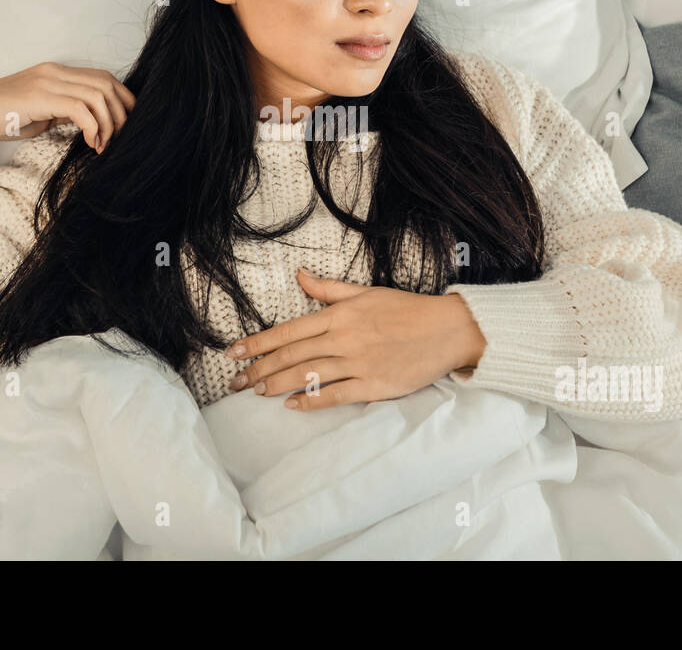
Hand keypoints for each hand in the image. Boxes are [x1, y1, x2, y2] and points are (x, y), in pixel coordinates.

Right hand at [0, 62, 134, 175]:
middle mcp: (54, 72)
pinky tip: (91, 143)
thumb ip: (64, 111)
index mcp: (56, 72)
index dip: (122, 99)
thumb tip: (88, 121)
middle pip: (107, 83)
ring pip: (98, 95)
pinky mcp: (39, 97)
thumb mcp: (40, 113)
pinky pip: (81, 109)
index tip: (126, 123)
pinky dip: (93, 128)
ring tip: (103, 145)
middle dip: (121, 113)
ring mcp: (47, 82)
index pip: (103, 77)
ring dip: (108, 124)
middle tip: (119, 138)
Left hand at [226, 267, 486, 410]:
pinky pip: (334, 396)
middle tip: (236, 381)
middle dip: (259, 369)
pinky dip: (311, 401)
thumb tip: (300, 275)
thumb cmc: (406, 309)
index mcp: (339, 315)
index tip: (234, 352)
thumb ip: (328, 290)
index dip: (258, 343)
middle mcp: (343, 339)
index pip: (288, 331)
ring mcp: (357, 363)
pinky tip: (292, 405)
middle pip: (291, 356)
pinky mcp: (373, 385)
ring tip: (257, 392)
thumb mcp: (365, 292)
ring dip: (277, 385)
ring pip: (307, 376)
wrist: (447, 329)